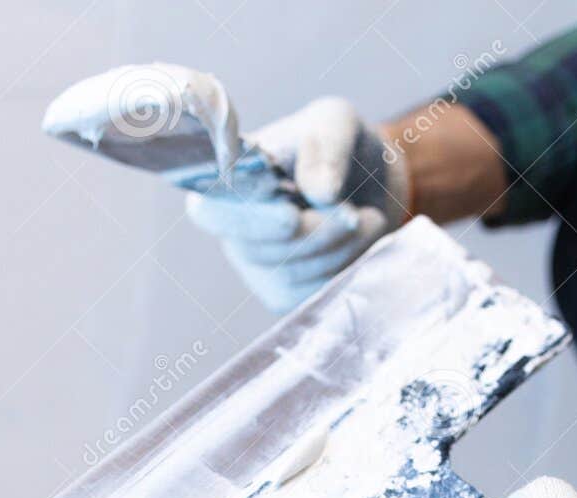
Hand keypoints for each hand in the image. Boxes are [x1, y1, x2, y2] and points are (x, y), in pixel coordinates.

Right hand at [186, 97, 409, 312]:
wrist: (367, 186)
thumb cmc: (337, 146)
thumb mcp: (337, 124)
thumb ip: (328, 148)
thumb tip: (320, 192)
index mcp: (227, 180)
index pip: (209, 210)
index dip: (247, 218)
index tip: (290, 215)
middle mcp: (231, 226)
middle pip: (258, 249)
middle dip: (313, 233)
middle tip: (353, 214)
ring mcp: (254, 264)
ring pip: (290, 274)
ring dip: (338, 248)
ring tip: (364, 218)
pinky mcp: (282, 293)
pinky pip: (309, 294)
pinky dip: (344, 269)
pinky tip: (356, 242)